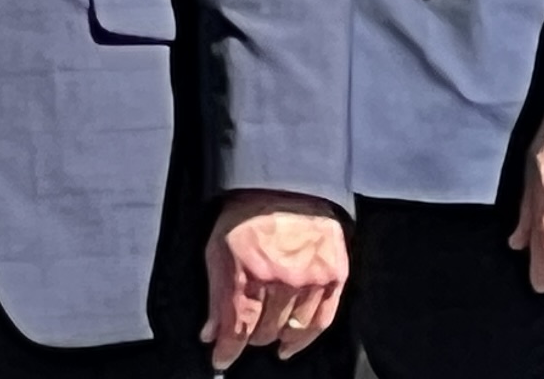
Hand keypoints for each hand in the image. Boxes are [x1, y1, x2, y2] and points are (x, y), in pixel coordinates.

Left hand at [202, 190, 347, 363]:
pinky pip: (320, 322)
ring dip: (275, 336)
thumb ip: (215, 293)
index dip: (227, 350)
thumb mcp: (217, 247)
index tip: (221, 360)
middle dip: (249, 334)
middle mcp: (281, 281)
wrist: (288, 184)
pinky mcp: (333, 277)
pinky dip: (305, 338)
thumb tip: (210, 333)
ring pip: (290, 330)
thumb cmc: (246, 213)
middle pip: (263, 331)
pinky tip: (291, 345)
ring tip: (266, 335)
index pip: (237, 327)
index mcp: (248, 271)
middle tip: (244, 329)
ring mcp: (310, 281)